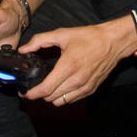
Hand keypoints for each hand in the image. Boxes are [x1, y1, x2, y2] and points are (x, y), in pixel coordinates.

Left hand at [17, 17, 135, 106]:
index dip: (32, 94)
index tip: (25, 93)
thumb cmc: (89, 37)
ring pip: (61, 102)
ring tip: (49, 86)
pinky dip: (64, 96)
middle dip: (40, 94)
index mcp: (68, 67)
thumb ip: (40, 41)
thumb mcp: (62, 34)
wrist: (113, 42)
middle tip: (35, 86)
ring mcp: (85, 87)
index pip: (46, 89)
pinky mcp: (91, 89)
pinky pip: (72, 100)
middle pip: (51, 98)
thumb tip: (24, 49)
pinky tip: (62, 85)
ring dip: (52, 97)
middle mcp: (77, 80)